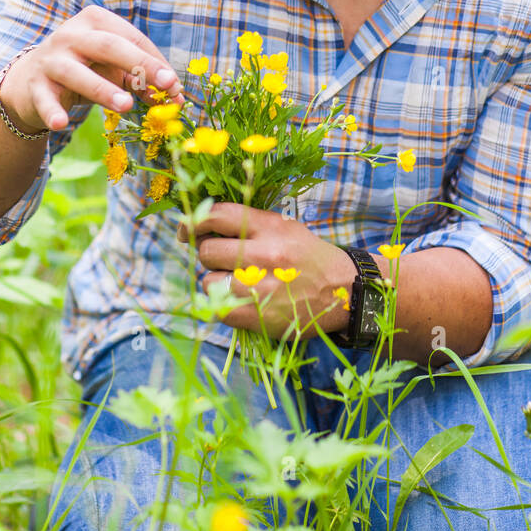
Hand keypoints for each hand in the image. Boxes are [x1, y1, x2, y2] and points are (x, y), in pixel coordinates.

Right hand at [0, 5, 185, 133]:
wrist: (30, 81)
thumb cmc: (84, 70)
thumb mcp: (113, 70)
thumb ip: (142, 80)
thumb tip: (176, 99)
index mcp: (95, 21)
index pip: (131, 38)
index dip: (155, 61)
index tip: (175, 85)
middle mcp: (71, 35)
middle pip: (108, 46)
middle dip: (139, 64)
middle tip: (166, 84)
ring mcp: (50, 59)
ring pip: (76, 72)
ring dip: (102, 89)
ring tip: (126, 105)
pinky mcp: (34, 85)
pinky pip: (45, 99)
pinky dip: (52, 111)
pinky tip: (61, 124)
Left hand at [178, 201, 356, 339]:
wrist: (343, 291)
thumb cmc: (309, 257)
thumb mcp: (284, 227)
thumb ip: (248, 223)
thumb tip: (203, 224)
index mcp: (269, 226)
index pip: (217, 215)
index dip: (194, 221)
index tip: (187, 229)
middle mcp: (262, 253)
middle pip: (207, 251)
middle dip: (209, 255)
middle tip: (222, 261)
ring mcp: (259, 286)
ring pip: (208, 281)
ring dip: (215, 282)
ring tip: (235, 283)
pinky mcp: (257, 315)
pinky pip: (218, 308)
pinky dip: (223, 305)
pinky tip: (239, 301)